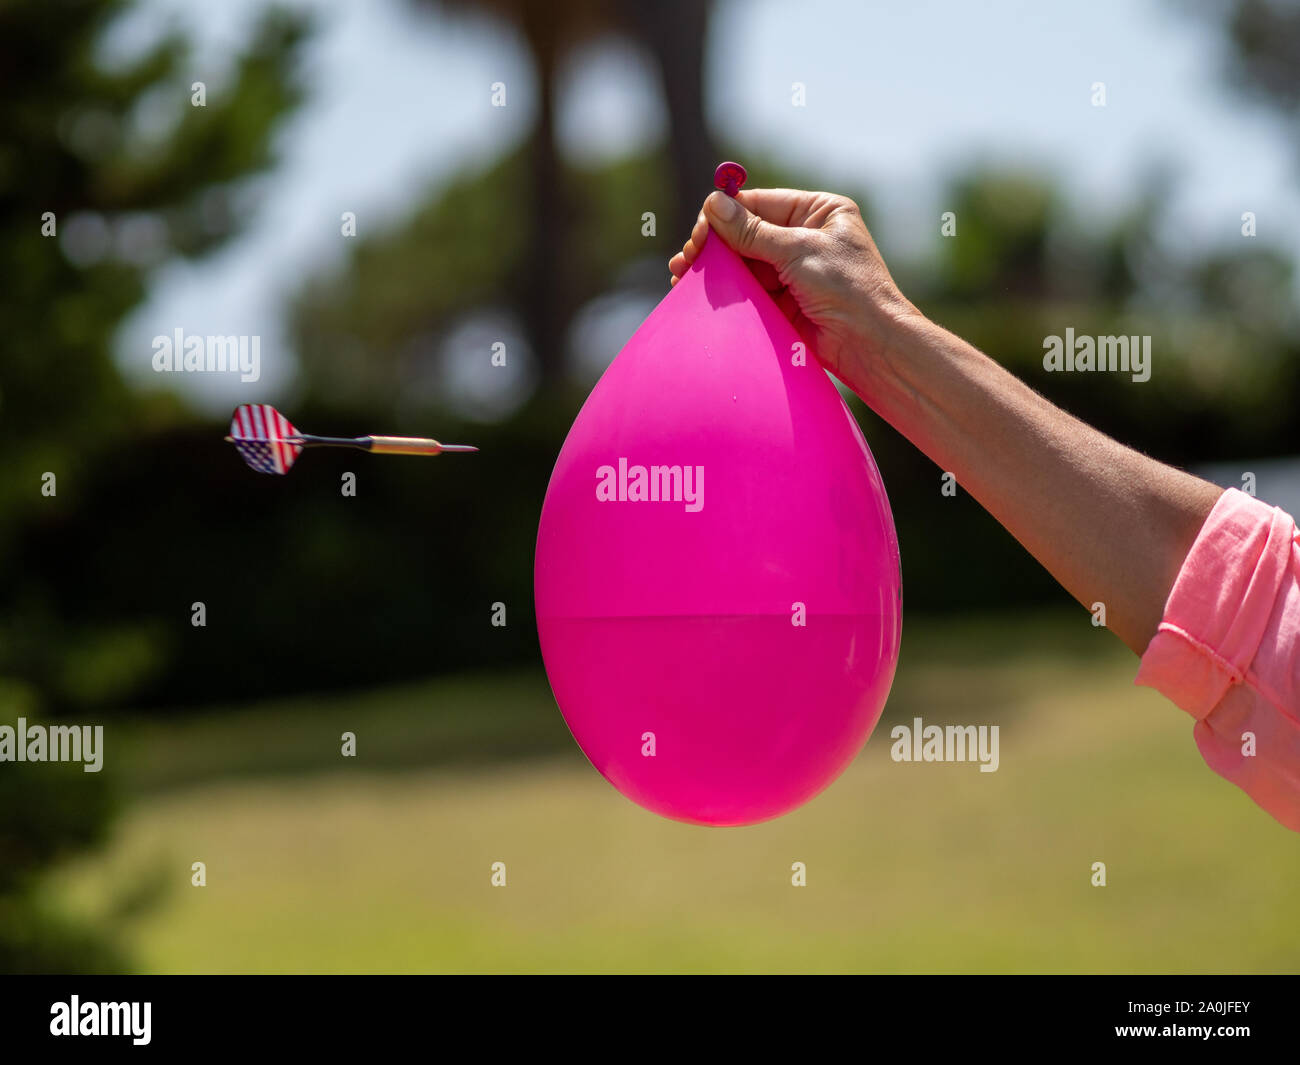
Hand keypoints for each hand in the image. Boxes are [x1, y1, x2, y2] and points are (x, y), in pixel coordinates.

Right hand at [668, 188, 920, 388]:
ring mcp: (792, 271)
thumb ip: (752, 231)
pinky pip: (747, 290)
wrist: (870, 344)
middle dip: (714, 245)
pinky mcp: (783, 302)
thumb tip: (714, 203)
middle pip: (745, 233)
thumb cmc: (849, 289)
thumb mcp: (798, 251)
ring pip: (742, 264)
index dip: (725, 215)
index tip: (699, 232)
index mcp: (817, 212)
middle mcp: (804, 237)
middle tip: (687, 259)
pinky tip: (701, 290)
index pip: (759, 204)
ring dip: (715, 269)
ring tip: (682, 275)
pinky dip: (725, 291)